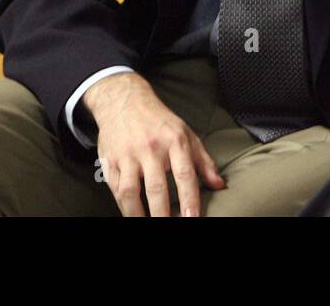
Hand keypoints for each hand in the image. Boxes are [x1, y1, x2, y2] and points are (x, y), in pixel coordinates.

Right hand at [83, 72, 224, 216]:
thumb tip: (219, 185)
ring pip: (130, 190)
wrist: (124, 100)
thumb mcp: (186, 133)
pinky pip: (115, 188)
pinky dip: (122, 205)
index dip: (189, 199)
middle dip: (162, 214)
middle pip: (156, 187)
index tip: (192, 219)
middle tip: (169, 228)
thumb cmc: (159, 121)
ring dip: (137, 215)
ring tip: (146, 226)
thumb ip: (203, 161)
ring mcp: (128, 154)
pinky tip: (131, 215)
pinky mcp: (110, 160)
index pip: (184, 174)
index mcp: (174, 140)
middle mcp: (150, 147)